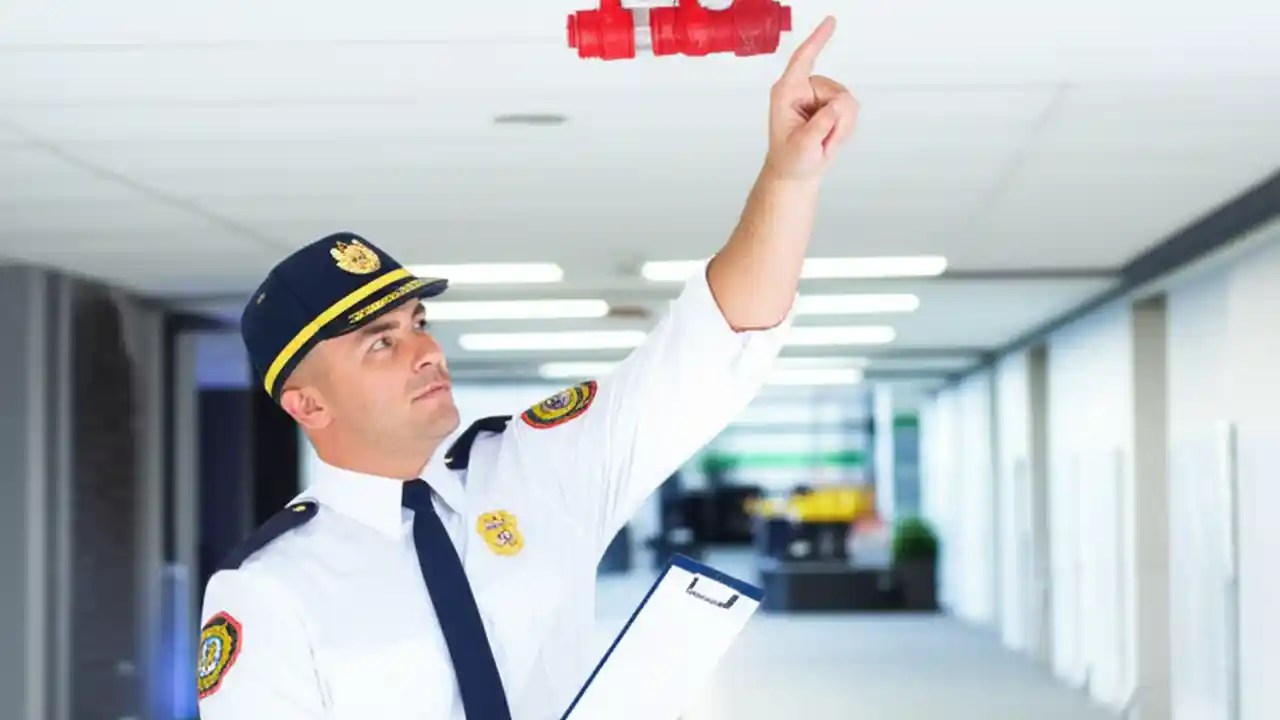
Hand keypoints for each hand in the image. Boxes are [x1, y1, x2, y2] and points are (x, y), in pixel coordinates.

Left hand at [764, 16, 858, 181]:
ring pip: (848, 102)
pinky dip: (845, 128)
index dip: (817, 40)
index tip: (830, 21)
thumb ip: (820, 125)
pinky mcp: (830, 104)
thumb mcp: (803, 146)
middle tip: (822, 142)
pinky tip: (830, 138)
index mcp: (787, 93)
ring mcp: (818, 96)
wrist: (796, 172)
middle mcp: (803, 90)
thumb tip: (837, 105)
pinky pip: (852, 110)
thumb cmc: (791, 159)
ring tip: (823, 141)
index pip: (804, 60)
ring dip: (841, 126)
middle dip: (837, 120)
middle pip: (837, 93)